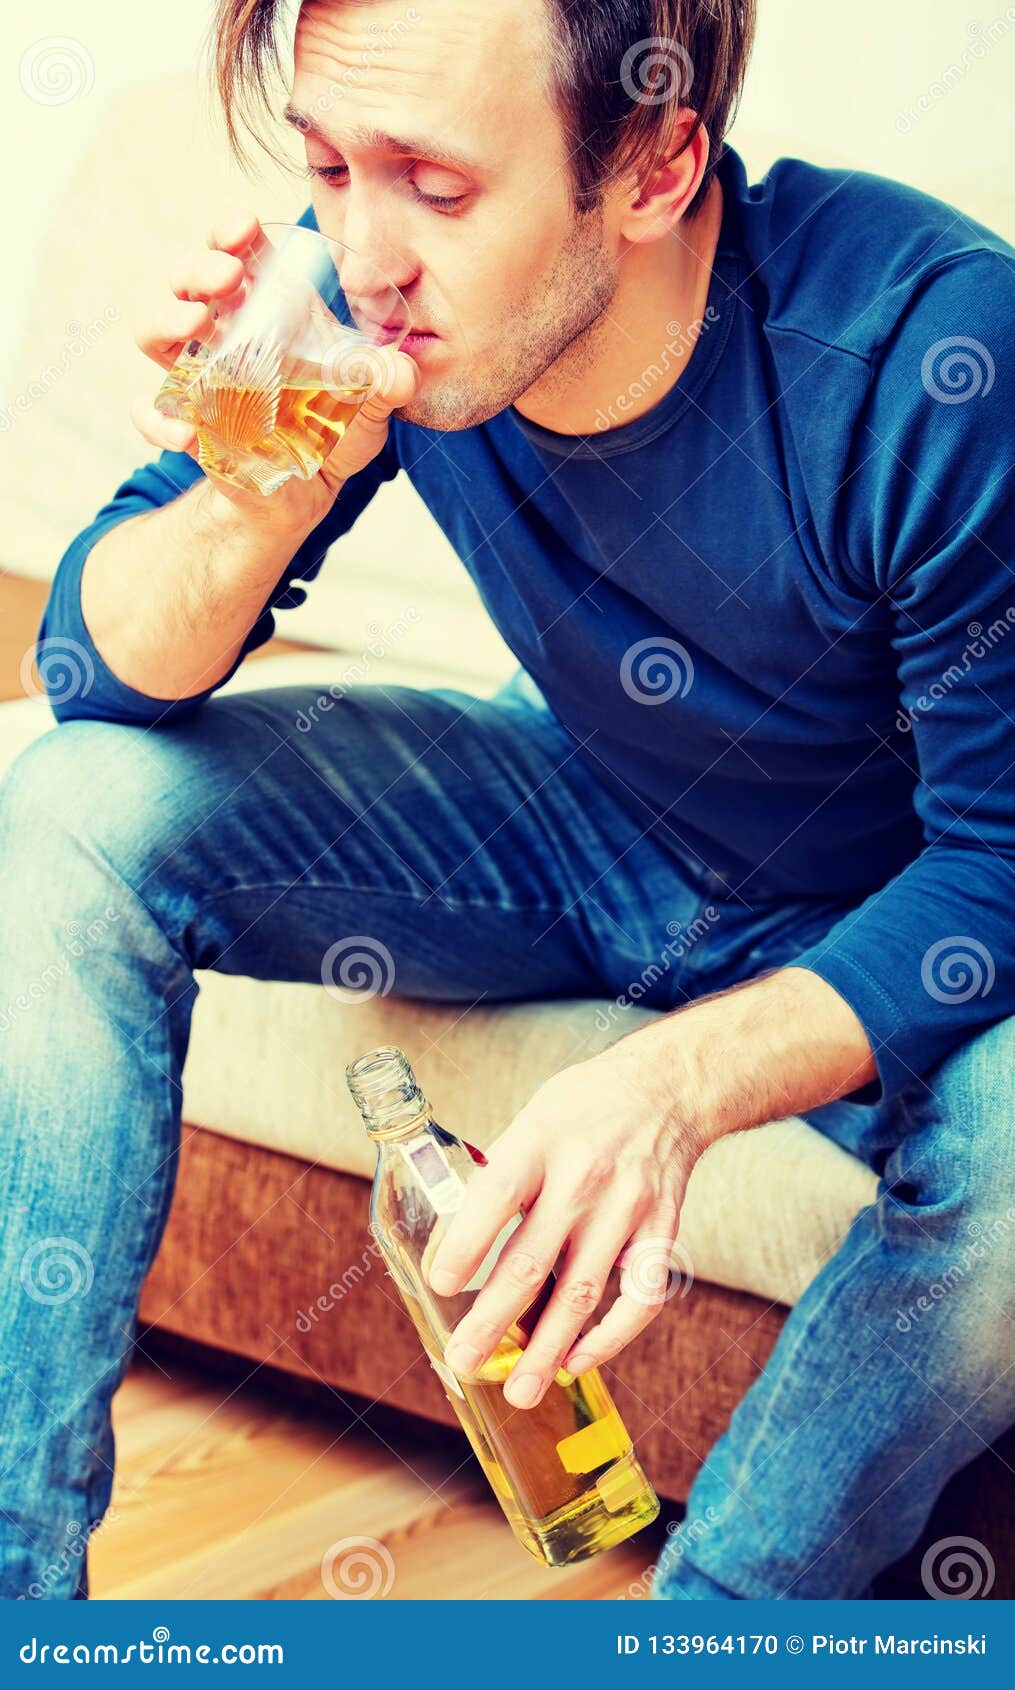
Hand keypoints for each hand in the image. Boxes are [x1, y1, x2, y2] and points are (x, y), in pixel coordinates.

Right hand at [131, 212, 417, 536]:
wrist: (305, 494)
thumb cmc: (332, 432)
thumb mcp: (368, 408)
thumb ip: (386, 385)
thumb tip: (402, 371)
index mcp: (266, 311)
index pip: (236, 252)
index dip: (231, 233)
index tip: (245, 228)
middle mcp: (223, 334)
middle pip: (187, 280)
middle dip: (198, 267)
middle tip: (227, 276)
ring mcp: (198, 378)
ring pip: (153, 332)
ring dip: (164, 319)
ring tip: (194, 324)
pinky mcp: (187, 425)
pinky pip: (151, 413)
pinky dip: (158, 420)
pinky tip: (186, 436)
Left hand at [425, 1035, 714, 1409]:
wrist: (667, 1087)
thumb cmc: (582, 1108)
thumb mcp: (530, 1120)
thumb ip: (497, 1178)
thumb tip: (451, 1249)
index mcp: (539, 1141)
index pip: (495, 1196)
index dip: (465, 1244)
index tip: (441, 1285)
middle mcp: (583, 1176)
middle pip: (532, 1259)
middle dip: (493, 1319)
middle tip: (463, 1360)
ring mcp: (627, 1205)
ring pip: (582, 1290)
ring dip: (548, 1348)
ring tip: (519, 1392)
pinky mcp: (662, 1229)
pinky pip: (639, 1296)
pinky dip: (611, 1337)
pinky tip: (579, 1361)